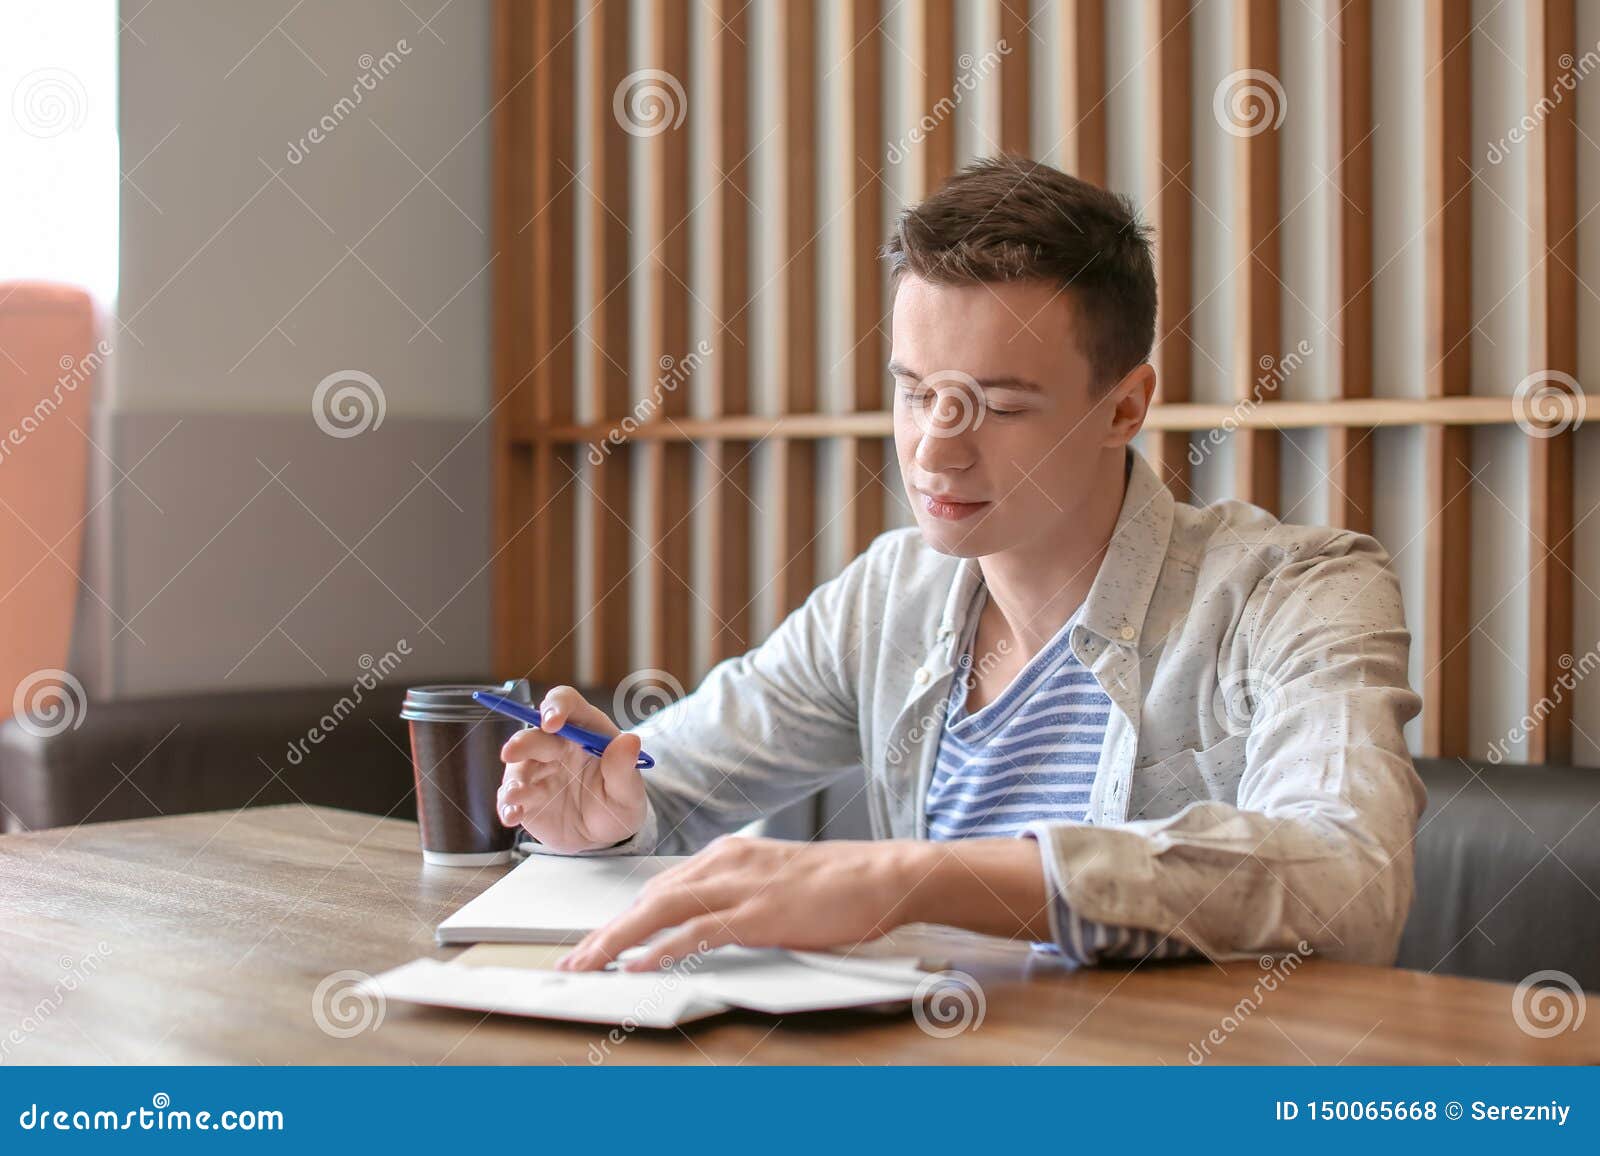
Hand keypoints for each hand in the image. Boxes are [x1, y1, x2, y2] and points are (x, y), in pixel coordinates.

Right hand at [495, 685, 647, 853]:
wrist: (604, 838)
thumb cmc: (618, 803)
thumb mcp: (629, 791)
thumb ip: (624, 767)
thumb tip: (629, 740)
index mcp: (584, 730)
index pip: (566, 703)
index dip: (556, 707)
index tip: (551, 722)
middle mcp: (556, 746)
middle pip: (534, 735)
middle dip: (521, 743)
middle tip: (511, 752)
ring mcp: (538, 771)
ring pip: (518, 767)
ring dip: (513, 780)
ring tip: (515, 796)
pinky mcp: (525, 797)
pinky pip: (510, 798)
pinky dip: (508, 806)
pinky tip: (512, 816)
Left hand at [557, 835, 924, 970]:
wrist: (882, 875)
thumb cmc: (837, 883)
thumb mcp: (775, 880)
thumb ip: (738, 895)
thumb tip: (707, 923)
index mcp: (727, 854)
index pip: (660, 886)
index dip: (624, 915)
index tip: (597, 938)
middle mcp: (725, 863)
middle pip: (649, 896)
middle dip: (607, 930)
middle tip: (576, 956)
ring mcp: (741, 886)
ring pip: (661, 909)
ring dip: (618, 939)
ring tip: (589, 962)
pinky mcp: (759, 912)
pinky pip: (699, 930)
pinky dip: (664, 947)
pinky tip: (641, 962)